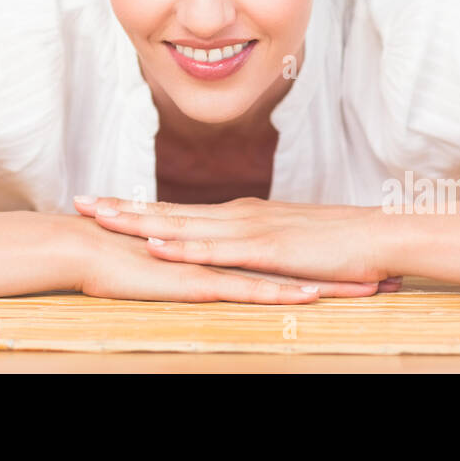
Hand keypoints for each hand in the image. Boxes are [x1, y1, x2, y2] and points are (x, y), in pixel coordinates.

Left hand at [74, 195, 398, 286]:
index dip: (137, 207)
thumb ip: (258, 250)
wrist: (380, 235)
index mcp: (240, 215)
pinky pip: (217, 249)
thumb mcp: (287, 247)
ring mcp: (249, 230)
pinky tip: (155, 244)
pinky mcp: (266, 249)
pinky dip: (183, 246)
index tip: (101, 202)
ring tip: (100, 218)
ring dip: (139, 221)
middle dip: (121, 207)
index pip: (178, 210)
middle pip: (168, 211)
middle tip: (79, 201)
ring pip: (183, 225)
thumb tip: (237, 259)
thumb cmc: (339, 244)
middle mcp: (237, 216)